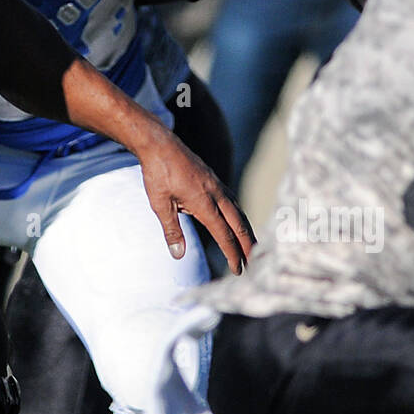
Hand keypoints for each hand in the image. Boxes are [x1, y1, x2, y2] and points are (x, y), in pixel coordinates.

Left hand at [136, 127, 253, 273]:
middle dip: (248, 245)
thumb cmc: (158, 173)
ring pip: (239, 211)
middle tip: (255, 264)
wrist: (159, 144)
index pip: (224, 234)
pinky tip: (237, 220)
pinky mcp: (214, 179)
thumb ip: (171, 230)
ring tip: (252, 246)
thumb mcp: (160, 204)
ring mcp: (217, 185)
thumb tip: (178, 254)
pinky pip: (232, 200)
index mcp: (204, 203)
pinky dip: (239, 215)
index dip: (232, 254)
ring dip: (246, 230)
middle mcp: (216, 194)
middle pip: (239, 224)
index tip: (238, 270)